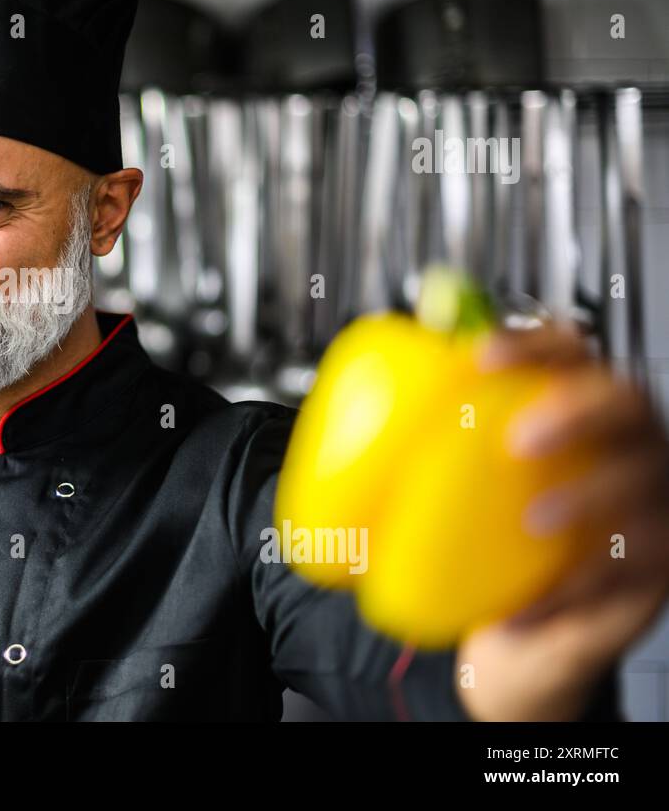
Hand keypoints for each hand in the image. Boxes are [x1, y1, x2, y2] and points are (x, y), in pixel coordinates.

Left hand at [454, 322, 668, 719]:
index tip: (481, 355)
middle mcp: (622, 444)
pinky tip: (525, 603)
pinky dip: (572, 586)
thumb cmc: (492, 538)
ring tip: (536, 517)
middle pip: (623, 402)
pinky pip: (623, 570)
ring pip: (641, 484)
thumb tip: (335, 418)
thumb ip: (420, 446)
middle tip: (520, 437)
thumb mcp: (457, 488)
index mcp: (572, 408)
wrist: (524, 627)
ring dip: (588, 497)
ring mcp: (647, 502)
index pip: (566, 352)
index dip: (531, 344)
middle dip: (576, 410)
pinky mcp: (651, 566)